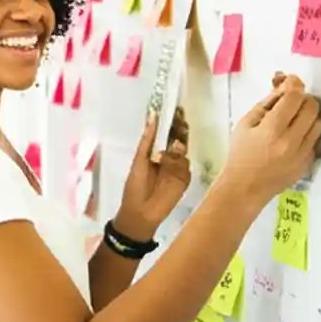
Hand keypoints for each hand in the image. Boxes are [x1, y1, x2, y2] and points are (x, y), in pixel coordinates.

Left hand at [116, 108, 191, 237]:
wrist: (140, 213)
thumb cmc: (135, 187)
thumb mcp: (139, 161)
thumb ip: (147, 141)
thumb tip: (152, 117)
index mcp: (155, 151)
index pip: (165, 132)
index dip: (170, 121)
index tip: (174, 108)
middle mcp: (168, 157)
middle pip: (177, 138)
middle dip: (179, 129)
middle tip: (180, 118)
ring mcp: (177, 168)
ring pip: (182, 151)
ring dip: (179, 145)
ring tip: (174, 143)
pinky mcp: (184, 179)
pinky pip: (186, 167)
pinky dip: (181, 163)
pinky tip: (175, 160)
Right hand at [220, 74, 320, 205]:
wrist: (244, 188)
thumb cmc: (240, 154)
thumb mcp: (244, 124)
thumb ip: (266, 104)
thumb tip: (284, 86)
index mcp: (271, 129)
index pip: (294, 97)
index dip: (294, 84)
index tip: (291, 81)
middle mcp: (291, 141)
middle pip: (311, 107)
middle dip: (303, 99)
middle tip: (292, 102)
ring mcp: (302, 154)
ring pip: (318, 123)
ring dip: (308, 116)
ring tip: (294, 120)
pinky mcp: (307, 163)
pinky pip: (314, 141)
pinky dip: (306, 134)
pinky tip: (293, 138)